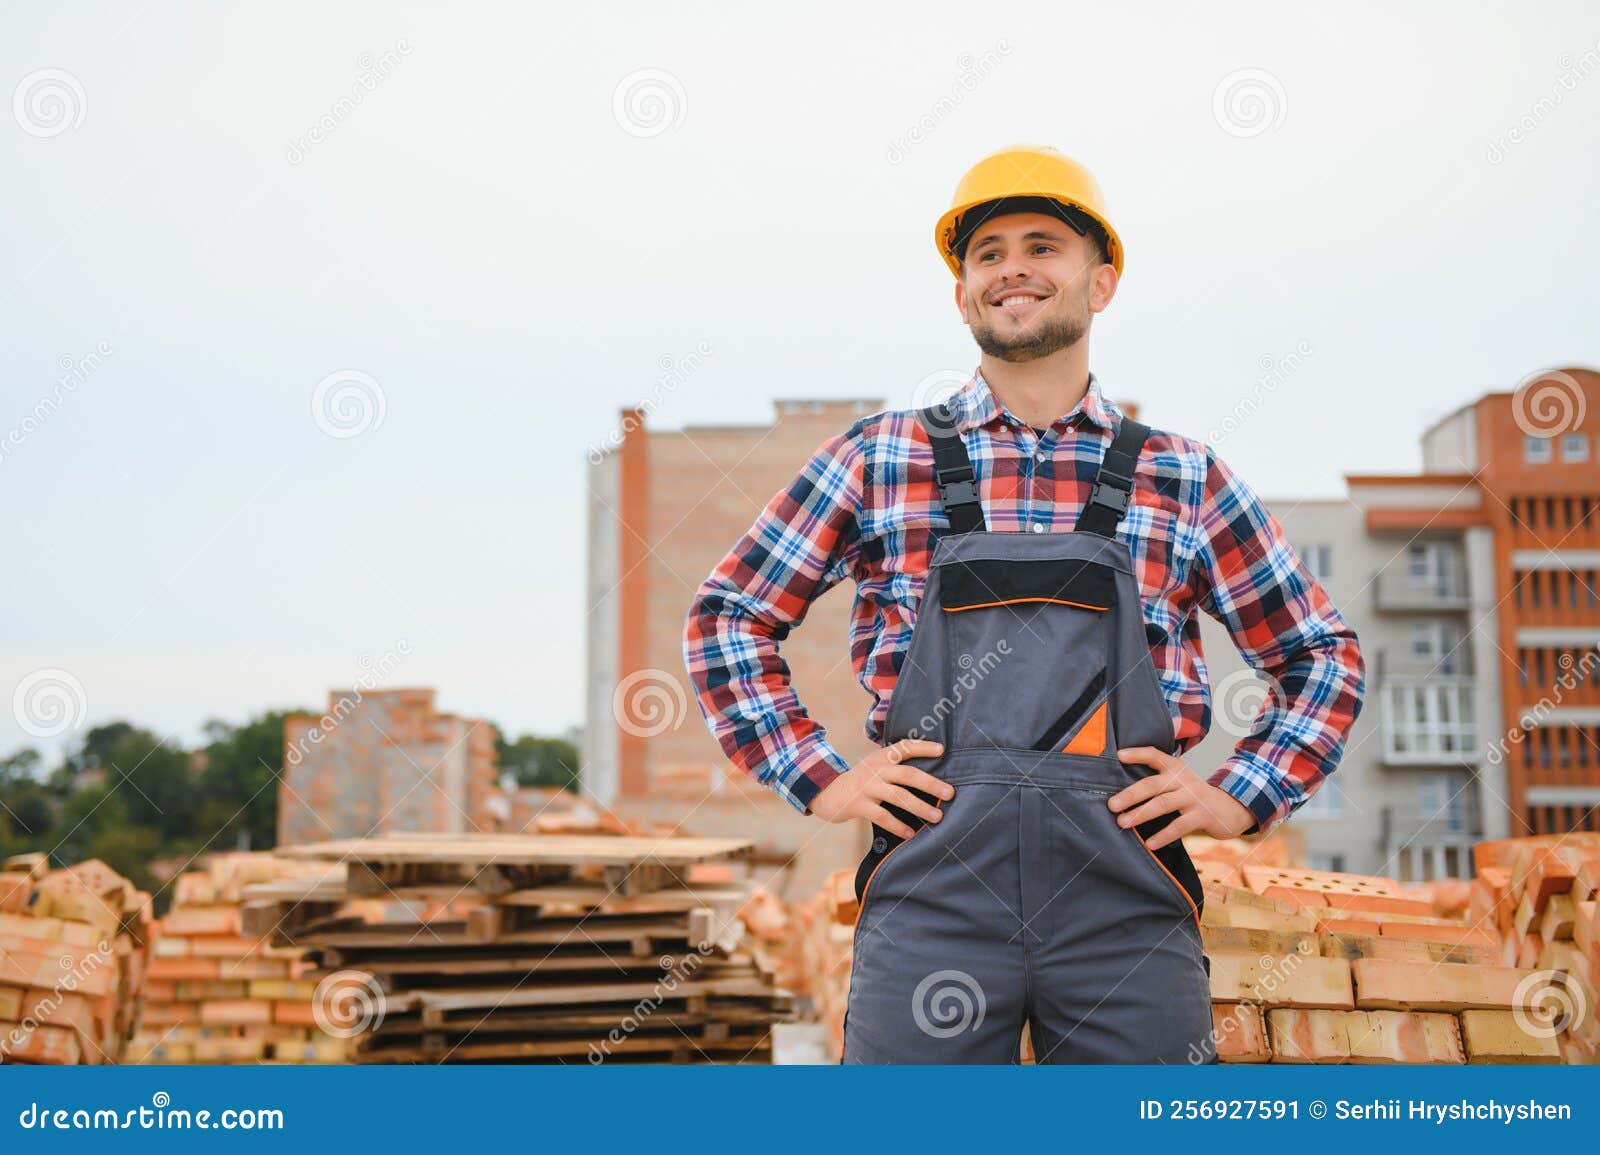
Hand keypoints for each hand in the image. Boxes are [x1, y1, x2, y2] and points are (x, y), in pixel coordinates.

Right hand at [809, 739, 952, 838]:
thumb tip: (931, 778)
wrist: (826, 793)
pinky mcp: (859, 804)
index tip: (942, 750)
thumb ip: (896, 767)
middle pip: (907, 774)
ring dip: (920, 807)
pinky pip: (882, 816)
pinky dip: (898, 826)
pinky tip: (910, 834)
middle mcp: (876, 769)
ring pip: (898, 796)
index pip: (904, 747)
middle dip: (931, 784)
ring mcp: (867, 787)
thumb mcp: (875, 767)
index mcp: (882, 757)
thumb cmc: (861, 782)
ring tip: (937, 817)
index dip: (923, 747)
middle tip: (950, 793)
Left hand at [1107, 746, 1255, 850]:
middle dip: (1131, 794)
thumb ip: (1157, 781)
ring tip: (1123, 823)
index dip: (1137, 754)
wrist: (1229, 808)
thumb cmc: (1193, 796)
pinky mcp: (1201, 816)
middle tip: (1112, 805)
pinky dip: (1163, 836)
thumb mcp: (1178, 782)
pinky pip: (1179, 826)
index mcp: (1175, 769)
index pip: (1155, 756)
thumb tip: (1121, 793)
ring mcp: (1193, 798)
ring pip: (1163, 804)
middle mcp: (1183, 780)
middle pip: (1153, 784)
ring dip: (1141, 814)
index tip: (1119, 755)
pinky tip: (1150, 844)